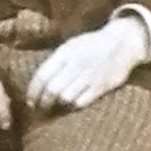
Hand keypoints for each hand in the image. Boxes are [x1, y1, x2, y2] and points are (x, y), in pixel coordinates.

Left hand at [27, 15, 150, 113]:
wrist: (121, 42)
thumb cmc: (91, 46)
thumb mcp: (71, 46)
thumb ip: (55, 61)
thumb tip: (37, 82)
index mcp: (65, 52)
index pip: (42, 75)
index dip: (33, 91)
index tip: (29, 101)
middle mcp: (76, 64)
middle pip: (52, 90)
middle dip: (43, 102)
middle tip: (41, 108)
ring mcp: (90, 75)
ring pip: (66, 97)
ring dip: (58, 104)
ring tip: (56, 106)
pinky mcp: (102, 86)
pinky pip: (82, 102)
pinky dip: (74, 106)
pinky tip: (72, 104)